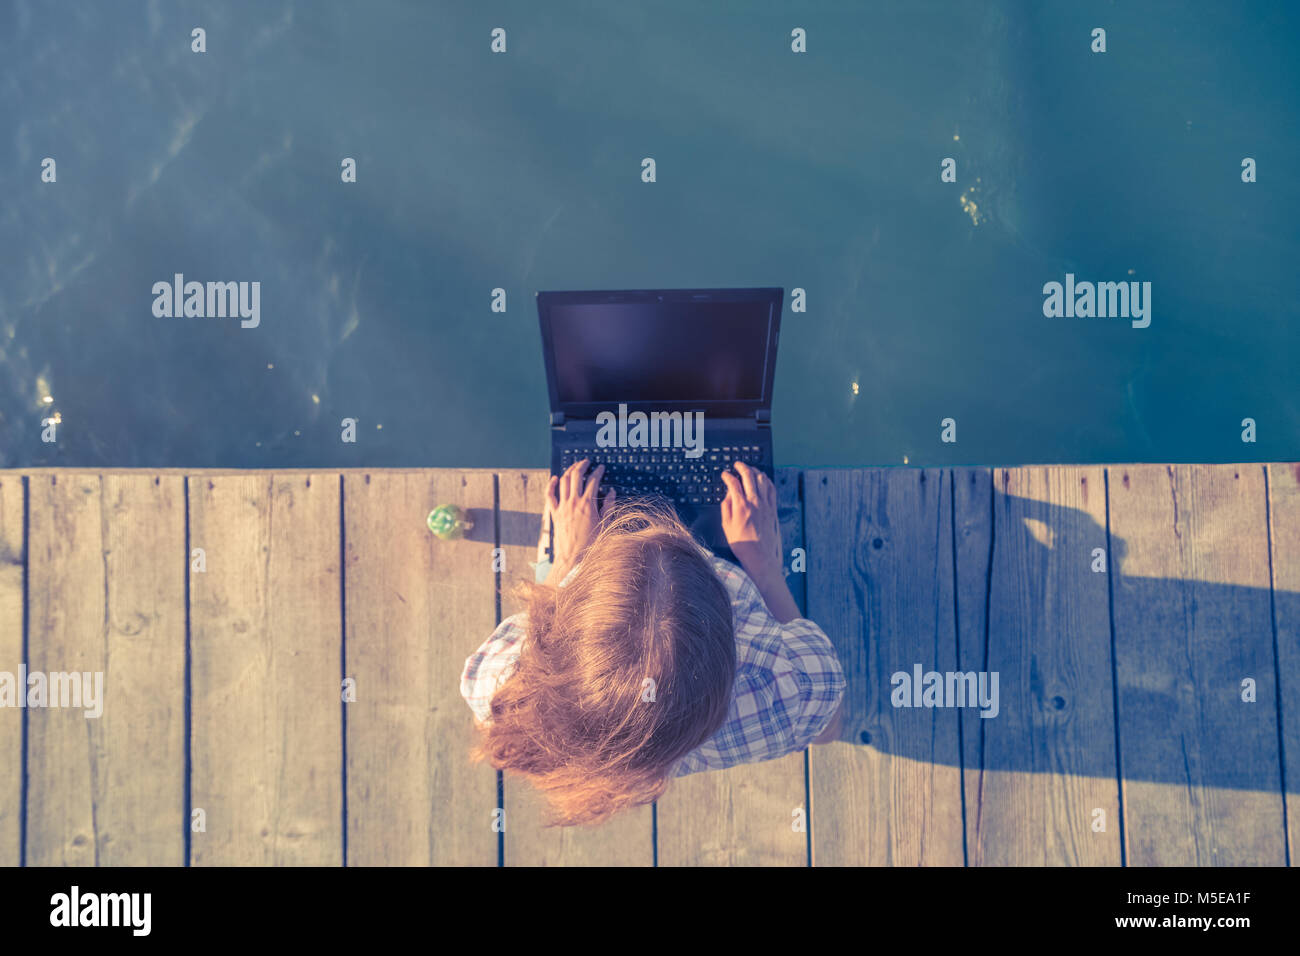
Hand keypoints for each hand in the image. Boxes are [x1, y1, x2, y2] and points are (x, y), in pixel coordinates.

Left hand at [545, 459, 615, 578]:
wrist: (573, 558)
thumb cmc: (591, 544)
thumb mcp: (605, 524)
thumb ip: (608, 506)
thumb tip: (611, 492)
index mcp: (588, 504)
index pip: (593, 480)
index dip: (598, 471)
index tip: (601, 468)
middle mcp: (573, 502)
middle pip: (576, 475)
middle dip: (582, 465)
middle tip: (587, 462)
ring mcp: (562, 507)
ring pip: (564, 481)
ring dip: (569, 470)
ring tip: (575, 466)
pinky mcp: (554, 513)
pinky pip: (550, 495)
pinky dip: (552, 484)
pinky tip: (555, 478)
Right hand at [720, 461, 782, 582]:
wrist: (761, 557)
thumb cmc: (743, 545)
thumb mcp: (727, 526)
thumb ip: (726, 507)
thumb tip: (728, 495)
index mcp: (741, 506)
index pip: (733, 483)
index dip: (727, 476)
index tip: (725, 474)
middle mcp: (755, 503)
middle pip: (749, 476)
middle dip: (742, 467)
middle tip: (737, 464)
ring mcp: (766, 505)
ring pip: (762, 479)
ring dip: (755, 471)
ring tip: (750, 469)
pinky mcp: (773, 509)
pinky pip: (772, 489)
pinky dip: (767, 480)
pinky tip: (763, 479)